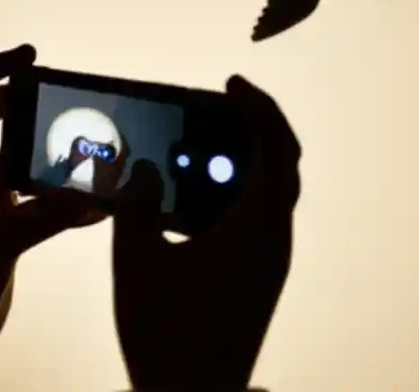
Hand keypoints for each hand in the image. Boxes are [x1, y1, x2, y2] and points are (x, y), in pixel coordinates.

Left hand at [0, 44, 104, 357]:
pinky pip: (27, 184)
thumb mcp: (0, 246)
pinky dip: (51, 177)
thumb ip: (44, 217)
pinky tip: (83, 189)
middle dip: (18, 94)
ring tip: (75, 129)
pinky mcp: (0, 222)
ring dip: (35, 133)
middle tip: (57, 89)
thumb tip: (92, 196)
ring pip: (8, 148)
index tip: (28, 57)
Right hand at [112, 76, 300, 391]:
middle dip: (257, 124)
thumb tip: (142, 166)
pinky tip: (200, 194)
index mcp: (255, 230)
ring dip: (248, 157)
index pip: (274, 148)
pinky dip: (240, 188)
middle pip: (283, 163)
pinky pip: (261, 214)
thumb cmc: (165, 336)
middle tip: (222, 101)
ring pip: (274, 190)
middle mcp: (274, 241)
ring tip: (205, 140)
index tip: (230, 83)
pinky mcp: (261, 275)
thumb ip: (136, 205)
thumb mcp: (135, 262)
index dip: (258, 106)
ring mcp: (271, 260)